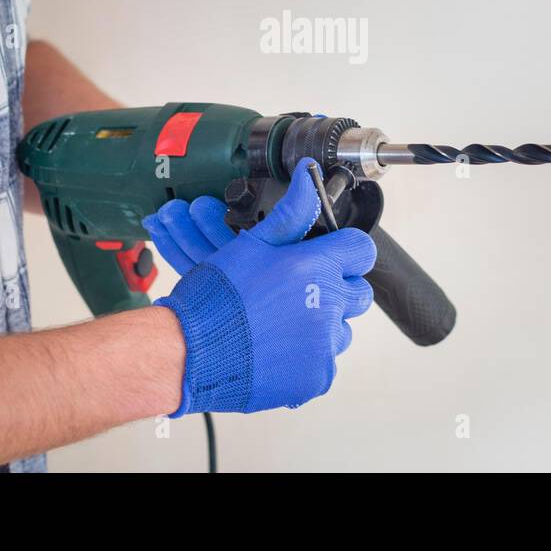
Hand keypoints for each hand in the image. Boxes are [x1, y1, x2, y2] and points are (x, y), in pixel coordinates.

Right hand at [145, 158, 375, 415]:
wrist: (190, 351)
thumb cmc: (217, 298)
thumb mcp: (252, 244)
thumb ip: (291, 212)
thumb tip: (309, 173)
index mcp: (316, 267)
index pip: (360, 250)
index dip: (344, 251)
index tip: (328, 256)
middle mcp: (327, 306)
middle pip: (357, 292)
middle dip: (336, 288)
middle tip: (300, 291)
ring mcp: (324, 345)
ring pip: (341, 329)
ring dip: (321, 324)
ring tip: (282, 322)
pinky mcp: (315, 377)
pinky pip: (324, 362)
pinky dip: (306, 357)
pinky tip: (277, 348)